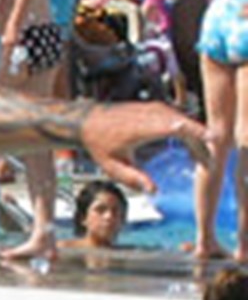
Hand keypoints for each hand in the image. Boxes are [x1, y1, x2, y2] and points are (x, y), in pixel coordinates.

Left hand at [82, 101, 213, 192]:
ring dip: (197, 138)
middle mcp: (152, 114)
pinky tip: (192, 147)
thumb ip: (132, 179)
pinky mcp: (156, 108)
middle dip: (201, 144)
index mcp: (143, 127)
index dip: (196, 132)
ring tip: (203, 159)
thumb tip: (153, 191)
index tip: (212, 140)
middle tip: (208, 165)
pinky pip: (178, 118)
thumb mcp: (112, 166)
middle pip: (186, 125)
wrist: (87, 121)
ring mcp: (155, 108)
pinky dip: (189, 131)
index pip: (177, 126)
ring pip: (185, 121)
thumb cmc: (99, 144)